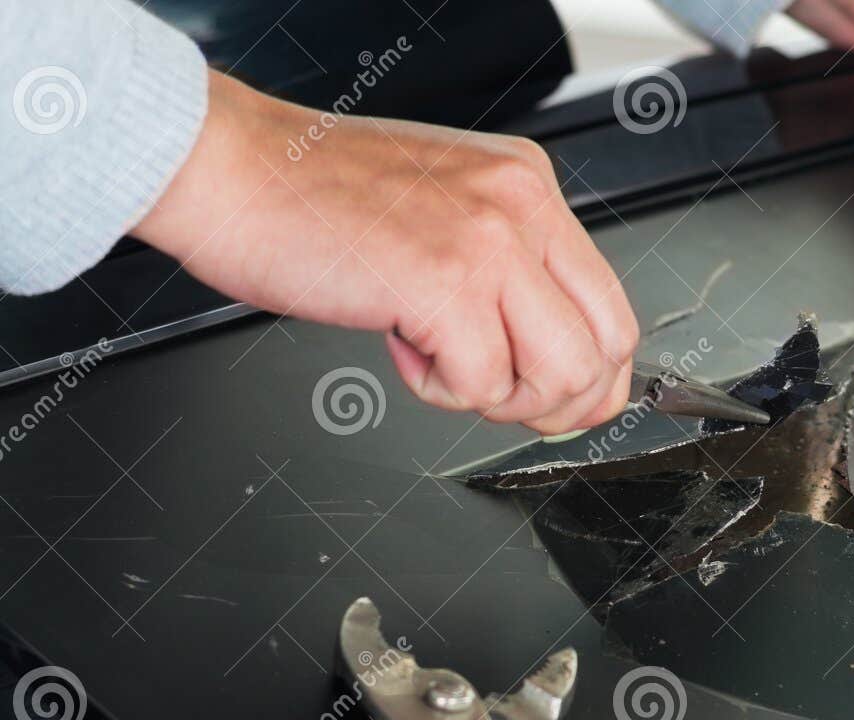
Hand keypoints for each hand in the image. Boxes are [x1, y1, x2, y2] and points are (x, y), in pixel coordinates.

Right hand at [131, 71, 638, 433]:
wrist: (227, 169)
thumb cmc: (312, 197)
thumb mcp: (442, 211)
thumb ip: (505, 271)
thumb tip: (556, 359)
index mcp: (528, 187)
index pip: (611, 306)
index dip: (595, 376)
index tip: (562, 401)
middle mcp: (523, 207)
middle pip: (605, 348)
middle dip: (561, 402)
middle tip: (503, 398)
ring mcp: (491, 244)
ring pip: (562, 374)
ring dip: (502, 398)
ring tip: (444, 364)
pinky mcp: (446, 285)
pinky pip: (482, 386)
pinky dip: (439, 391)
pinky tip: (401, 346)